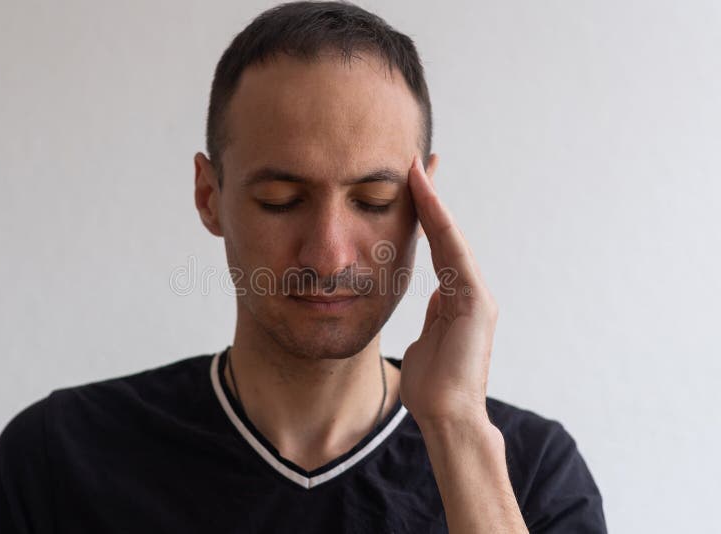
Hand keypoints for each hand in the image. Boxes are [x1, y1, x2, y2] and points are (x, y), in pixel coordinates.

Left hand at [399, 154, 498, 425]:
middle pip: (447, 233)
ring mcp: (477, 295)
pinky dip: (441, 225)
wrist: (449, 417)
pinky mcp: (477, 303)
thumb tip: (431, 303)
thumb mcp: (428, 340)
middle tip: (420, 160)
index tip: (414, 183)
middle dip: (432, 197)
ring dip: (433, 202)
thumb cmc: (435, 385)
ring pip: (451, 237)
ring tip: (417, 169)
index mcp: (458, 298)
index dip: (427, 214)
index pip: (440, 246)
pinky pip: (455, 255)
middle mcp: (471, 290)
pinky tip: (427, 200)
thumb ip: (434, 317)